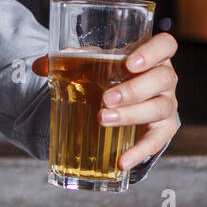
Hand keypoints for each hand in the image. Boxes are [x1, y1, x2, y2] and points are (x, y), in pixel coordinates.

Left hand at [32, 32, 179, 170]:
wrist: (117, 101)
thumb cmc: (107, 76)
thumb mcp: (90, 65)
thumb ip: (68, 61)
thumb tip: (40, 65)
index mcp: (150, 56)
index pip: (165, 45)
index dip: (153, 52)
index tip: (131, 63)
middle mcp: (164, 78)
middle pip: (161, 79)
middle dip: (134, 89)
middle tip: (107, 98)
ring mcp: (166, 103)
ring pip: (159, 107)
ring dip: (132, 114)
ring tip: (104, 119)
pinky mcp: (162, 128)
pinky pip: (157, 140)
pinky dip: (140, 151)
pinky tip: (122, 161)